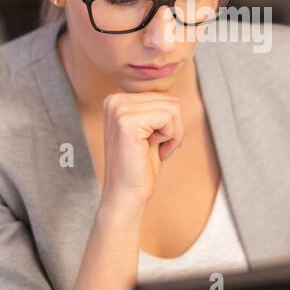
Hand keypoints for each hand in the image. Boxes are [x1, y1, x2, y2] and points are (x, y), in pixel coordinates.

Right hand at [100, 91, 182, 211]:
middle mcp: (114, 100)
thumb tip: (175, 94)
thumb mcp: (150, 130)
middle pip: (170, 100)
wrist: (125, 195)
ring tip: (155, 149)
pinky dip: (171, 137)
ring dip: (172, 133)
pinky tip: (155, 151)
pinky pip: (169, 117)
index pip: (163, 97)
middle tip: (157, 148)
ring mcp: (119, 109)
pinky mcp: (127, 122)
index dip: (168, 123)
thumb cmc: (140, 166)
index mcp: (117, 100)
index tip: (153, 142)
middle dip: (173, 128)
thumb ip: (157, 109)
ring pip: (172, 108)